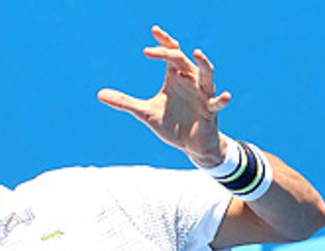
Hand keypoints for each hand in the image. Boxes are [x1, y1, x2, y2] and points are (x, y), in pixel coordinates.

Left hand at [97, 26, 230, 164]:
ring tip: (198, 53)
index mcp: (175, 77)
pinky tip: (225, 95)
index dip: (164, 41)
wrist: (191, 145)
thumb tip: (99, 94)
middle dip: (167, 54)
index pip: (171, 53)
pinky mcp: (210, 112)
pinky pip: (217, 103)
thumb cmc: (172, 124)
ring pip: (206, 75)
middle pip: (182, 60)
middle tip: (150, 51)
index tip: (153, 30)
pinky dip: (221, 99)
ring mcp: (203, 95)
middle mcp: (191, 81)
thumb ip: (125, 102)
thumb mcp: (144, 113)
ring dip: (204, 64)